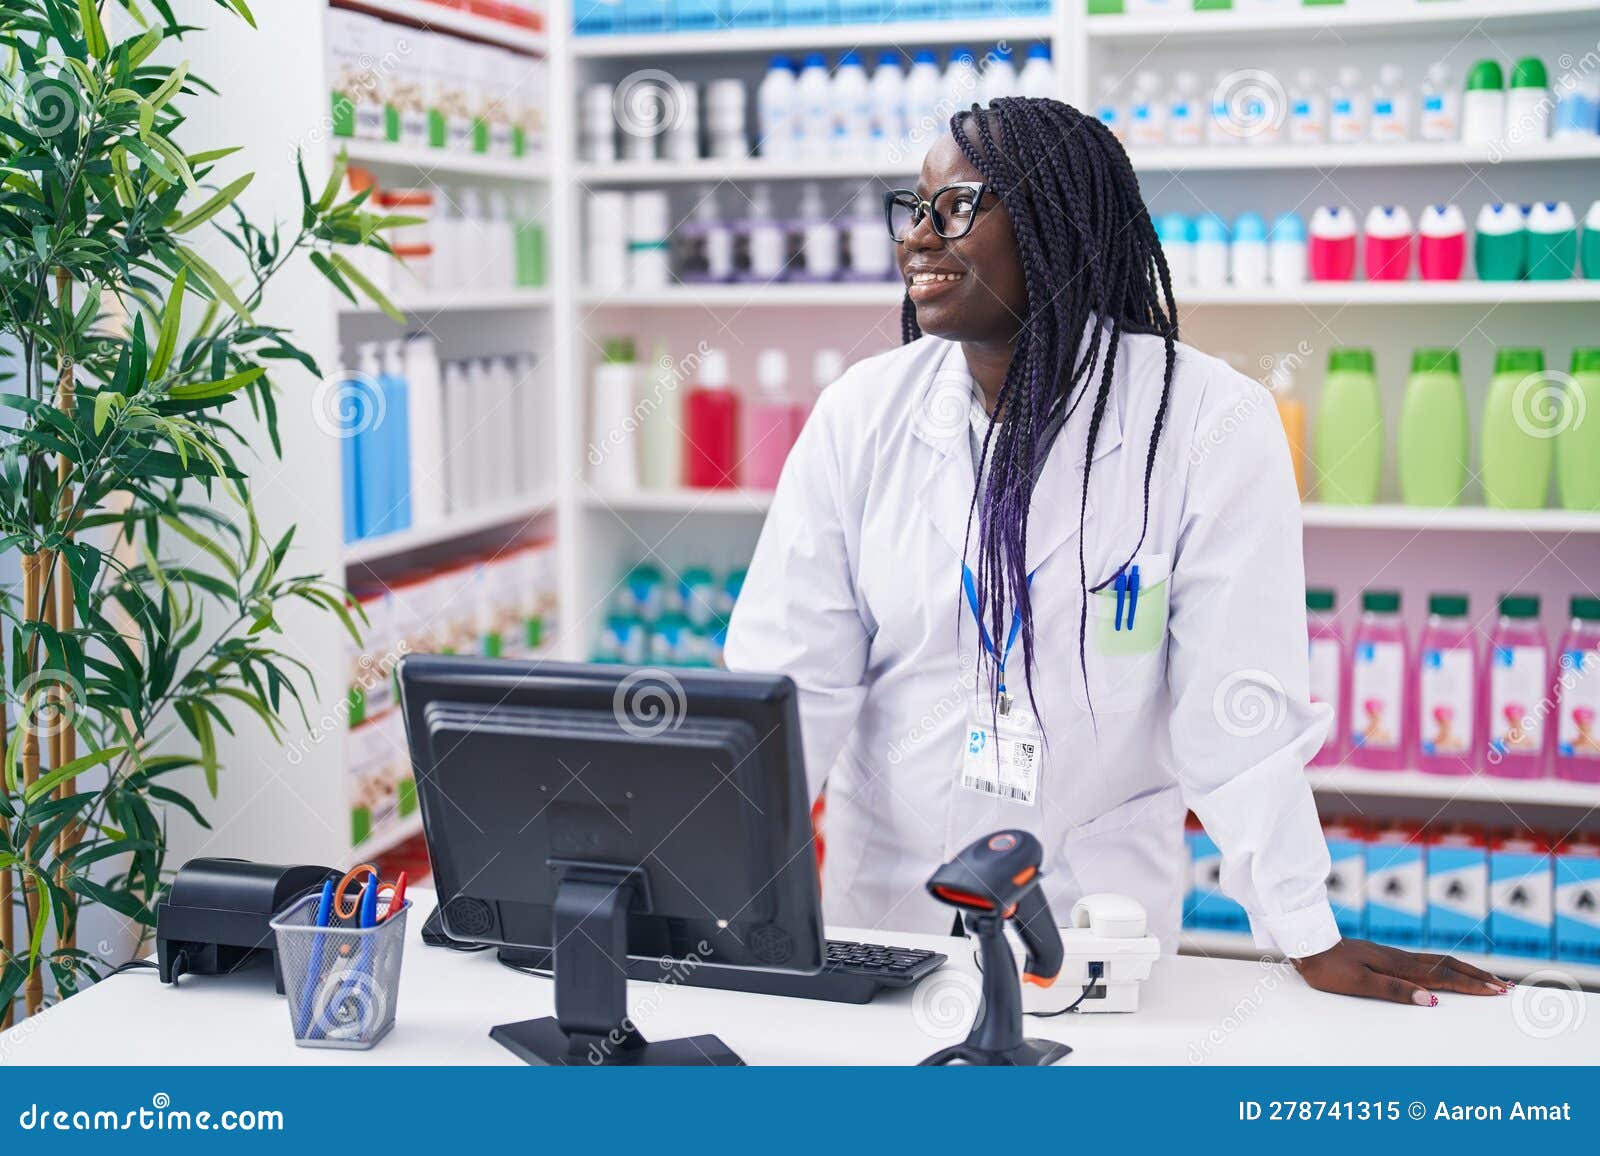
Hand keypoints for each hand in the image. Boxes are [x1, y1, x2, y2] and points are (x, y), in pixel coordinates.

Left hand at [1292, 938, 1509, 1004]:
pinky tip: (1446, 971)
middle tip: (1505, 987)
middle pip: (1449, 966)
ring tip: (1485, 979)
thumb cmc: (1329, 968)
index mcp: (1399, 966)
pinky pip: (1425, 961)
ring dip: (1465, 970)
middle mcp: (1401, 958)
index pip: (1444, 977)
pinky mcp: (1385, 956)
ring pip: (1438, 961)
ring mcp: (1394, 956)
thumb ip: (1394, 991)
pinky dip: (1445, 967)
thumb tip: (1430, 1002)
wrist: (1307, 945)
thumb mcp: (1358, 983)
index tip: (1497, 992)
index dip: (1472, 985)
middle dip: (1477, 977)